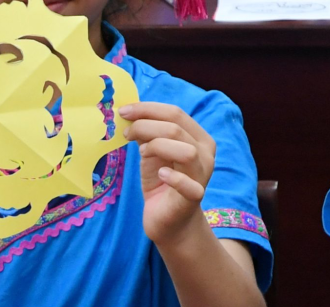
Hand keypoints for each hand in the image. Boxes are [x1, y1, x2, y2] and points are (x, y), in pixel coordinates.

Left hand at [120, 103, 218, 247]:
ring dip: (158, 146)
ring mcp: (202, 175)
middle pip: (177, 128)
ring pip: (186, 151)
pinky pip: (189, 185)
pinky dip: (173, 177)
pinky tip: (160, 175)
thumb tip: (130, 115)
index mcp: (198, 137)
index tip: (124, 110)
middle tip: (126, 132)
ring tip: (143, 153)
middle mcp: (205, 153)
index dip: (148, 109)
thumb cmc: (163, 183)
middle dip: (146, 125)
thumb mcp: (153, 153)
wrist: (171, 221)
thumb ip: (148, 134)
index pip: (176, 113)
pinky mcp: (195, 197)